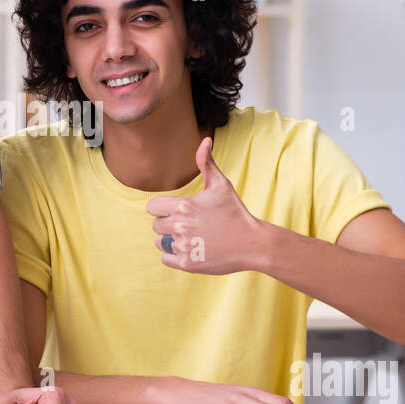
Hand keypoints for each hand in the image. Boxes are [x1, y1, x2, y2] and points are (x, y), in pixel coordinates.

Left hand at [146, 137, 266, 274]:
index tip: (177, 211)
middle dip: (168, 224)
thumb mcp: (221, 185)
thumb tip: (205, 139)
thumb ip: (206, 162)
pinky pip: (165, 258)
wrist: (252, 243)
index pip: (152, 208)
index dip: (163, 209)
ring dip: (170, 240)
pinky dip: (174, 256)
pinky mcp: (187, 264)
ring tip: (190, 237)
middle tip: (189, 225)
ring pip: (159, 242)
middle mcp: (180, 226)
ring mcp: (184, 246)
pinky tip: (191, 249)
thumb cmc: (235, 212)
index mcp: (184, 206)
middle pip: (156, 225)